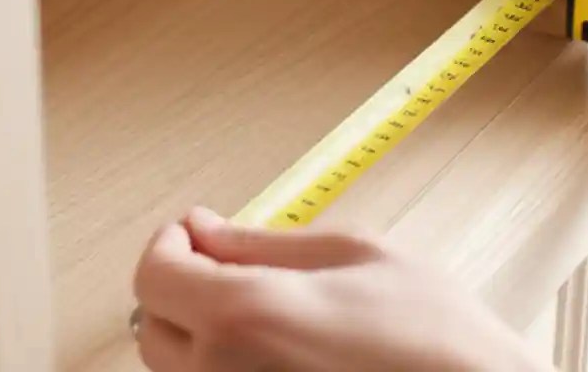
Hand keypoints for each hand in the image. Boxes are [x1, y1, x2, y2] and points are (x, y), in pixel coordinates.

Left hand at [133, 208, 548, 371]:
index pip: (153, 276)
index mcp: (246, 316)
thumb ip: (264, 242)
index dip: (168, 243)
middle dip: (177, 284)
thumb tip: (206, 229)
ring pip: (180, 367)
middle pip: (153, 327)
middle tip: (224, 261)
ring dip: (198, 328)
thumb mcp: (354, 254)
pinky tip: (277, 347)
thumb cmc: (435, 334)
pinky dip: (225, 363)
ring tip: (261, 306)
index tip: (194, 230)